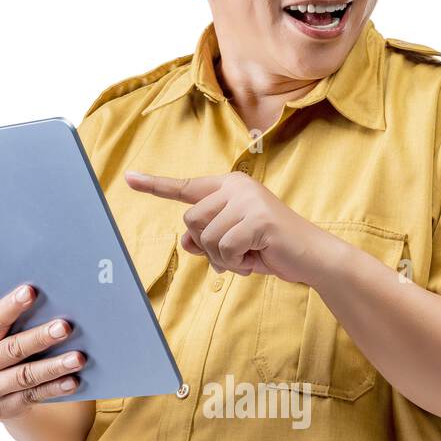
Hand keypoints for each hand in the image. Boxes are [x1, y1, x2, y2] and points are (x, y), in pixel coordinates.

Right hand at [0, 284, 85, 419]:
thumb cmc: (6, 352)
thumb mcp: (0, 338)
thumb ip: (15, 324)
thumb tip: (54, 301)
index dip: (11, 305)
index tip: (31, 290)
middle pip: (12, 348)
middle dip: (40, 337)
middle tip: (65, 327)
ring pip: (26, 375)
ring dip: (54, 366)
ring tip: (78, 358)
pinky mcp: (5, 408)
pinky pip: (35, 396)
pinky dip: (55, 388)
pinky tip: (73, 381)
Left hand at [124, 169, 340, 284]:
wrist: (311, 257)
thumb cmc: (271, 249)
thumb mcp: (233, 245)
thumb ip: (207, 239)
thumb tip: (185, 240)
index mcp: (230, 186)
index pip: (186, 186)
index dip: (155, 185)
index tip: (128, 178)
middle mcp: (236, 186)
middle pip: (190, 220)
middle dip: (208, 245)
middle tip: (237, 252)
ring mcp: (247, 200)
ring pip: (206, 237)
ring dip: (224, 257)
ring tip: (250, 254)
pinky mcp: (257, 218)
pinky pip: (225, 249)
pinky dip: (237, 263)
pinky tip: (257, 258)